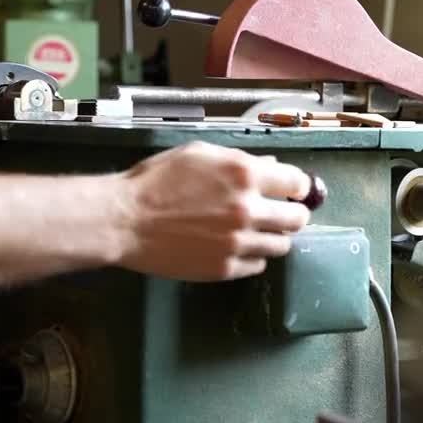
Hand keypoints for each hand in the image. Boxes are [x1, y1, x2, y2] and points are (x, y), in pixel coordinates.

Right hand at [116, 141, 311, 280]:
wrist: (124, 220)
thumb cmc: (156, 181)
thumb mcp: (198, 155)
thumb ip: (239, 159)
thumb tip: (271, 165)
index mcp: (244, 174)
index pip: (296, 182)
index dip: (298, 186)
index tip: (294, 191)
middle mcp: (248, 209)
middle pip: (297, 219)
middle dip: (293, 215)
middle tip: (282, 215)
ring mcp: (238, 243)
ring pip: (281, 245)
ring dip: (273, 237)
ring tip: (254, 231)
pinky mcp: (225, 268)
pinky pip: (257, 265)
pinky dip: (252, 256)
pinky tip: (235, 247)